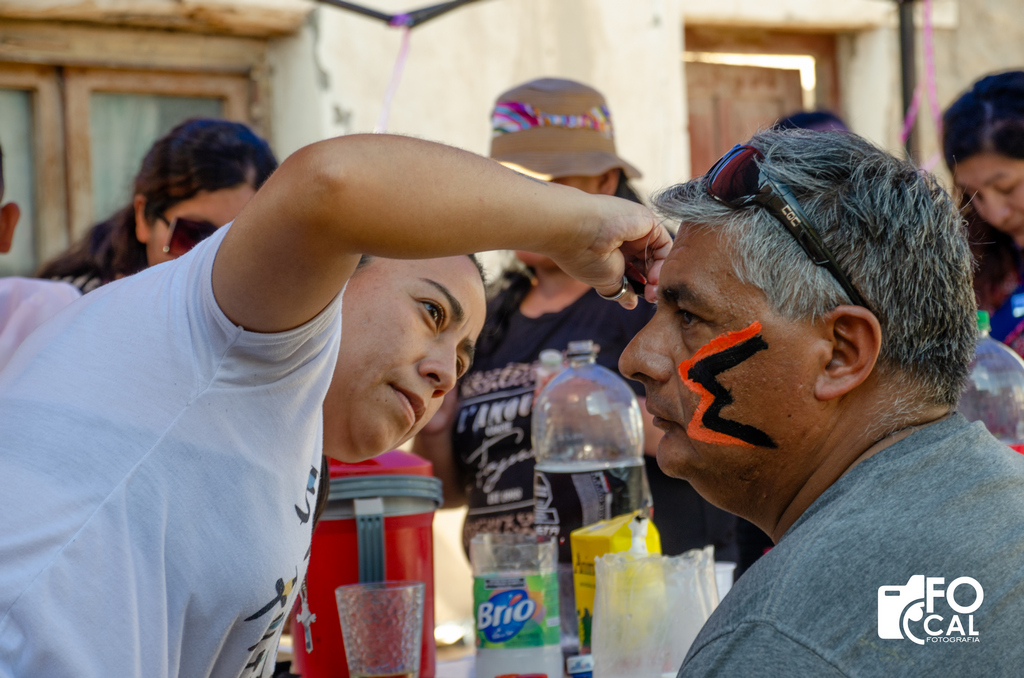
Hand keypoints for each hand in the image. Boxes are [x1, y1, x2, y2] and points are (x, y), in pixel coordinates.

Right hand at [549, 195, 672, 307]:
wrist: (576, 230)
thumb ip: (622, 291)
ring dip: (658, 277)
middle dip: (652, 283)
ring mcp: (637, 230)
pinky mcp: (648, 221)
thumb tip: (631, 304)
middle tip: (651, 298)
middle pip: (648, 264)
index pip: (634, 271)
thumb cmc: (585, 257)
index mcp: (611, 252)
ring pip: (658, 255)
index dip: (641, 287)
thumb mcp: (605, 281)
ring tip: (652, 291)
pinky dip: (663, 263)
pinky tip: (653, 277)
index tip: (641, 299)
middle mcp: (625, 240)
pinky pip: (664, 244)